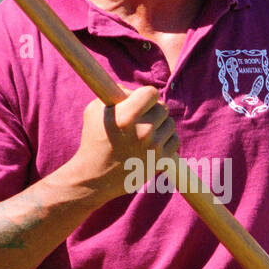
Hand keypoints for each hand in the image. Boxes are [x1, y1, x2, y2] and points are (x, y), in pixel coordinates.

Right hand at [70, 87, 179, 201]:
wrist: (95, 178)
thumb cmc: (93, 141)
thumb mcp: (95, 111)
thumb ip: (115, 95)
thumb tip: (132, 90)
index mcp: (126, 117)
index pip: (151, 93)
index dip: (145, 95)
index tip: (139, 101)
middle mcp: (143, 131)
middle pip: (163, 107)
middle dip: (152, 110)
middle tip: (142, 117)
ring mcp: (154, 148)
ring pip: (170, 123)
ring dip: (160, 125)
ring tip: (145, 132)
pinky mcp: (161, 161)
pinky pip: (175, 140)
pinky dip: (166, 140)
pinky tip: (153, 143)